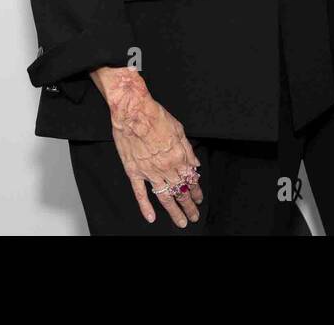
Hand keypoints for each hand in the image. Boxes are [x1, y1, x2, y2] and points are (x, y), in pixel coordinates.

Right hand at [91, 66, 202, 227]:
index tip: (200, 199)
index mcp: (178, 156)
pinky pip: (140, 193)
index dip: (196, 190)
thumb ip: (187, 150)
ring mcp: (149, 171)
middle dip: (189, 206)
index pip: (190, 179)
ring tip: (181, 221)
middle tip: (194, 216)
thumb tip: (195, 164)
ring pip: (164, 196)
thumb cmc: (155, 116)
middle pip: (180, 191)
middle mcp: (166, 167)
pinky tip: (151, 217)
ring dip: (174, 211)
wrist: (133, 112)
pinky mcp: (134, 172)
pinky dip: (145, 207)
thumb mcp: (179, 129)